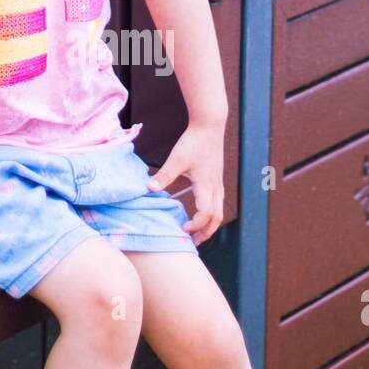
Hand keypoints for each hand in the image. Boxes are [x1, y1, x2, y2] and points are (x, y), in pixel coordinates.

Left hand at [146, 121, 224, 244]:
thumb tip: (149, 189)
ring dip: (209, 226)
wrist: (210, 126)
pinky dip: (210, 216)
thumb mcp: (177, 158)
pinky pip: (217, 205)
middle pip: (216, 219)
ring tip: (195, 235)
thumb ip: (164, 175)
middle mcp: (216, 188)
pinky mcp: (217, 181)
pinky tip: (199, 217)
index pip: (206, 214)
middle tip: (191, 242)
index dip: (196, 225)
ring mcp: (219, 185)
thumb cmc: (194, 142)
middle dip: (205, 233)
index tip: (182, 228)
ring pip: (219, 213)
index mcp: (207, 185)